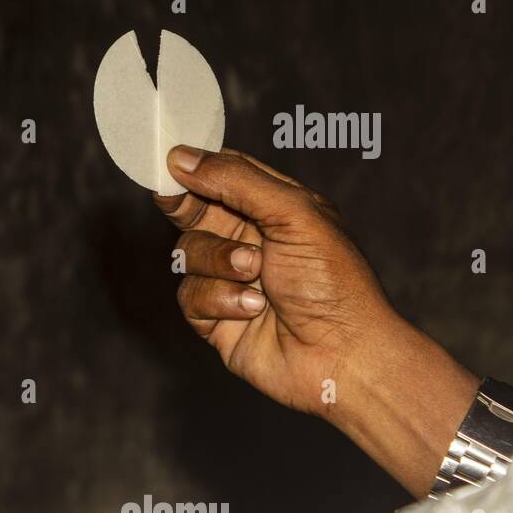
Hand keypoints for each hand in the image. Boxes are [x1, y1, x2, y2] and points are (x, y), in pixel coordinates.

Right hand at [154, 146, 478, 496]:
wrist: (342, 356)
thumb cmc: (333, 283)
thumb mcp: (293, 214)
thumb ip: (235, 180)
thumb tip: (183, 157)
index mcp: (275, 209)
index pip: (224, 175)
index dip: (196, 168)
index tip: (170, 164)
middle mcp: (250, 241)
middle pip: (195, 211)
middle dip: (191, 211)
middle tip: (184, 206)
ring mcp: (230, 279)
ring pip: (186, 254)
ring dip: (217, 262)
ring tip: (254, 275)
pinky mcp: (215, 318)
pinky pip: (189, 295)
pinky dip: (218, 299)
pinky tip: (252, 310)